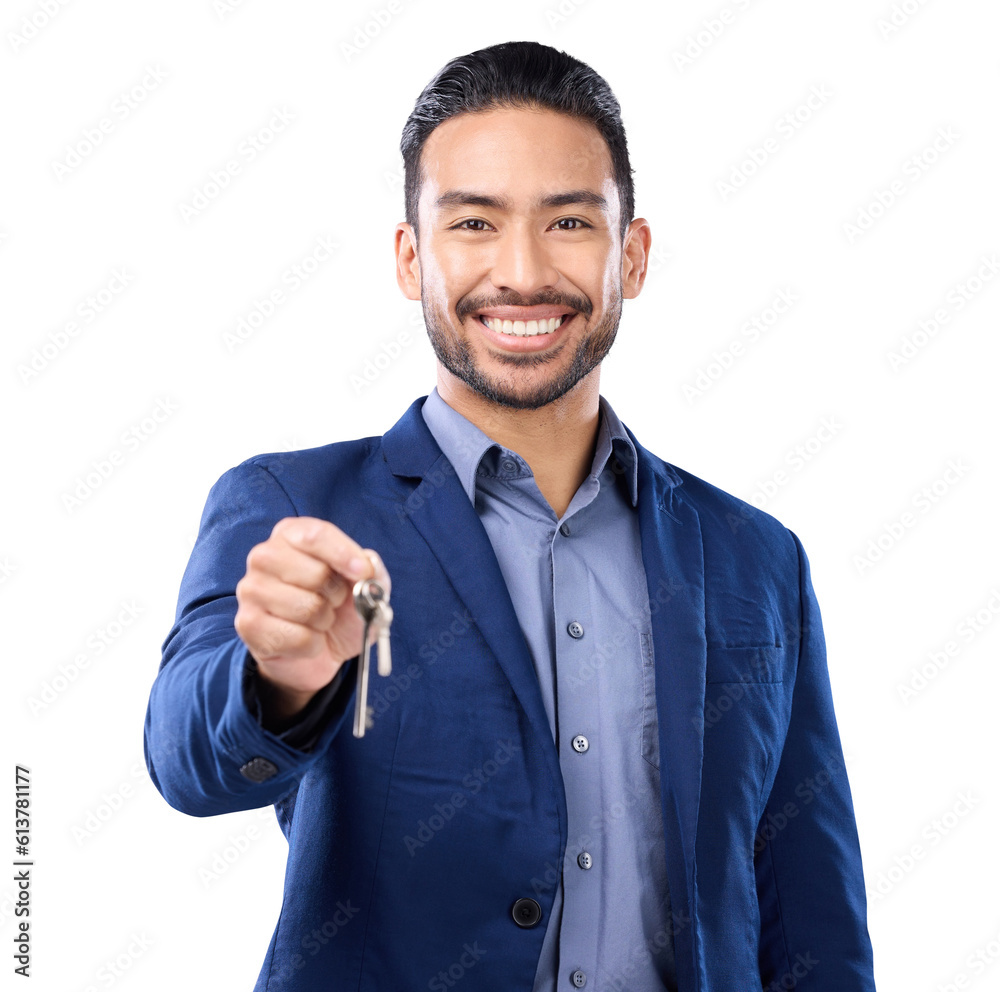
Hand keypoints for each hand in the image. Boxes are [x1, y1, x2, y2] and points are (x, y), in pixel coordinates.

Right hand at [234, 517, 389, 723]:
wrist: (319, 650)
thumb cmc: (338, 609)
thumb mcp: (364, 585)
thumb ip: (372, 570)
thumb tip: (369, 566)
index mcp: (291, 535)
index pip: (316, 535)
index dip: (344, 554)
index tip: (363, 572)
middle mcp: (265, 556)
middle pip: (316, 573)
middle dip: (336, 594)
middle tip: (333, 601)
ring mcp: (252, 590)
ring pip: (308, 608)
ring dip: (324, 621)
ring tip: (318, 619)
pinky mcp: (248, 624)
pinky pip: (298, 638)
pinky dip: (313, 644)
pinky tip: (306, 638)